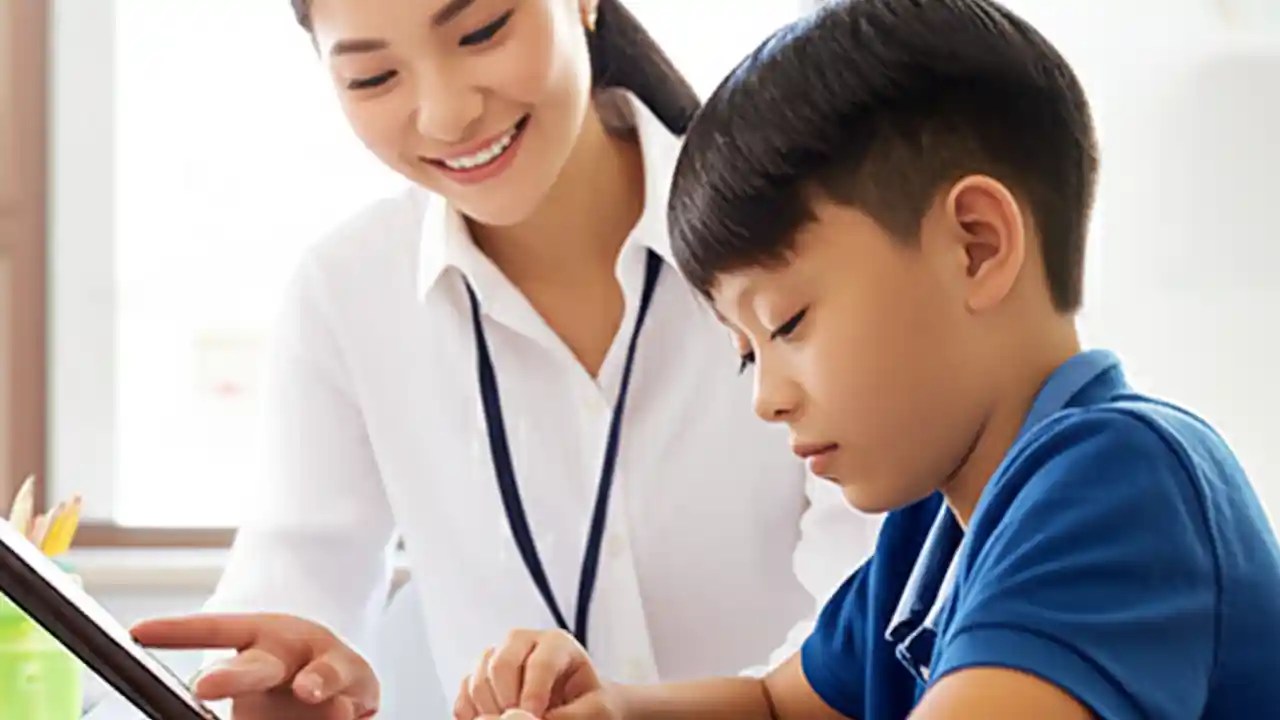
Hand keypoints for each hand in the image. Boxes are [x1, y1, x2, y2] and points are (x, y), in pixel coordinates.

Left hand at [130, 613, 378, 719]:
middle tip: (207, 687)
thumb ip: (223, 687)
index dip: (176, 631)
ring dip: (317, 681)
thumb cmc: (285, 685)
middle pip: (261, 660)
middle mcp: (294, 646)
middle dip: (235, 674)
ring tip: (307, 691)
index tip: (138, 632)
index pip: (214, 629)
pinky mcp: (364, 689)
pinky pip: (349, 709)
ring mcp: (334, 664)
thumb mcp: (251, 682)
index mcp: (258, 638)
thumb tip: (197, 688)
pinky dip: (337, 715)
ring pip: (324, 673)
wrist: (348, 686)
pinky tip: (339, 715)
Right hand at [454, 629, 622, 719]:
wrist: (580, 707)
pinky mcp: (480, 677)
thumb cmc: (592, 706)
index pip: (539, 662)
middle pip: (500, 663)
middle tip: (517, 719)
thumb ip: (570, 715)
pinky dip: (471, 712)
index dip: (534, 694)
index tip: (534, 716)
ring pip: (478, 678)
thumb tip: (525, 718)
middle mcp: (523, 642)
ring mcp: (498, 656)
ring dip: (490, 709)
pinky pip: (463, 693)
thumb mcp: (596, 710)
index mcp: (556, 643)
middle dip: (507, 699)